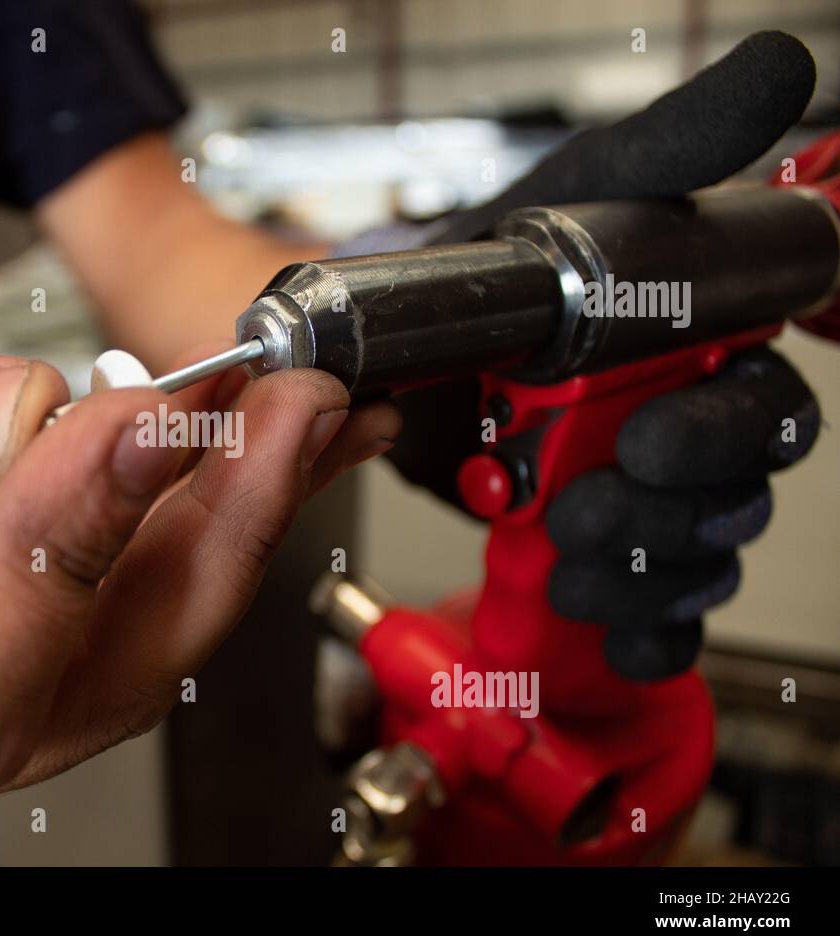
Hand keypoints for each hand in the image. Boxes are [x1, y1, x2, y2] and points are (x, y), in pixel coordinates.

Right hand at [0, 321, 398, 844]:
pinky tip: (270, 442)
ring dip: (239, 521)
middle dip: (204, 538)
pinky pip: (147, 596)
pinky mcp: (37, 652)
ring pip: (144, 642)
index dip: (54, 557)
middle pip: (88, 681)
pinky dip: (219, 512)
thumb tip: (11, 424)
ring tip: (299, 409)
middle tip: (279, 408)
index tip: (133, 421)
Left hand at [363, 31, 820, 676]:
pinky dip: (644, 631)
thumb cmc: (476, 279)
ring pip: (697, 552)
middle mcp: (681, 423)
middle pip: (732, 490)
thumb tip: (777, 73)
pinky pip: (656, 608)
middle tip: (589, 502)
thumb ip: (665, 154)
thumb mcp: (560, 205)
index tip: (647, 438)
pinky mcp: (599, 550)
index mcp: (692, 350)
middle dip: (665, 506)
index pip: (763, 401)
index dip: (727, 430)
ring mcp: (642, 494)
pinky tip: (619, 633)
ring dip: (645, 569)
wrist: (386, 356)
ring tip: (571, 556)